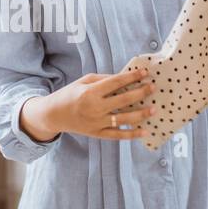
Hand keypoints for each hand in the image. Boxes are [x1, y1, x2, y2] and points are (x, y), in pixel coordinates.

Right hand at [20, 69, 154, 141]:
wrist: (54, 115)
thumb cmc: (70, 94)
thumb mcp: (83, 81)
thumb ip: (103, 79)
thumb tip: (124, 77)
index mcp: (91, 91)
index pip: (116, 82)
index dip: (132, 77)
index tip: (145, 73)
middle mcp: (95, 107)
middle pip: (123, 100)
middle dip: (141, 92)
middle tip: (153, 87)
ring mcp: (97, 122)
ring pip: (124, 119)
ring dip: (141, 114)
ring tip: (154, 109)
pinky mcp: (97, 133)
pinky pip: (118, 135)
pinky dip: (132, 134)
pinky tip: (145, 131)